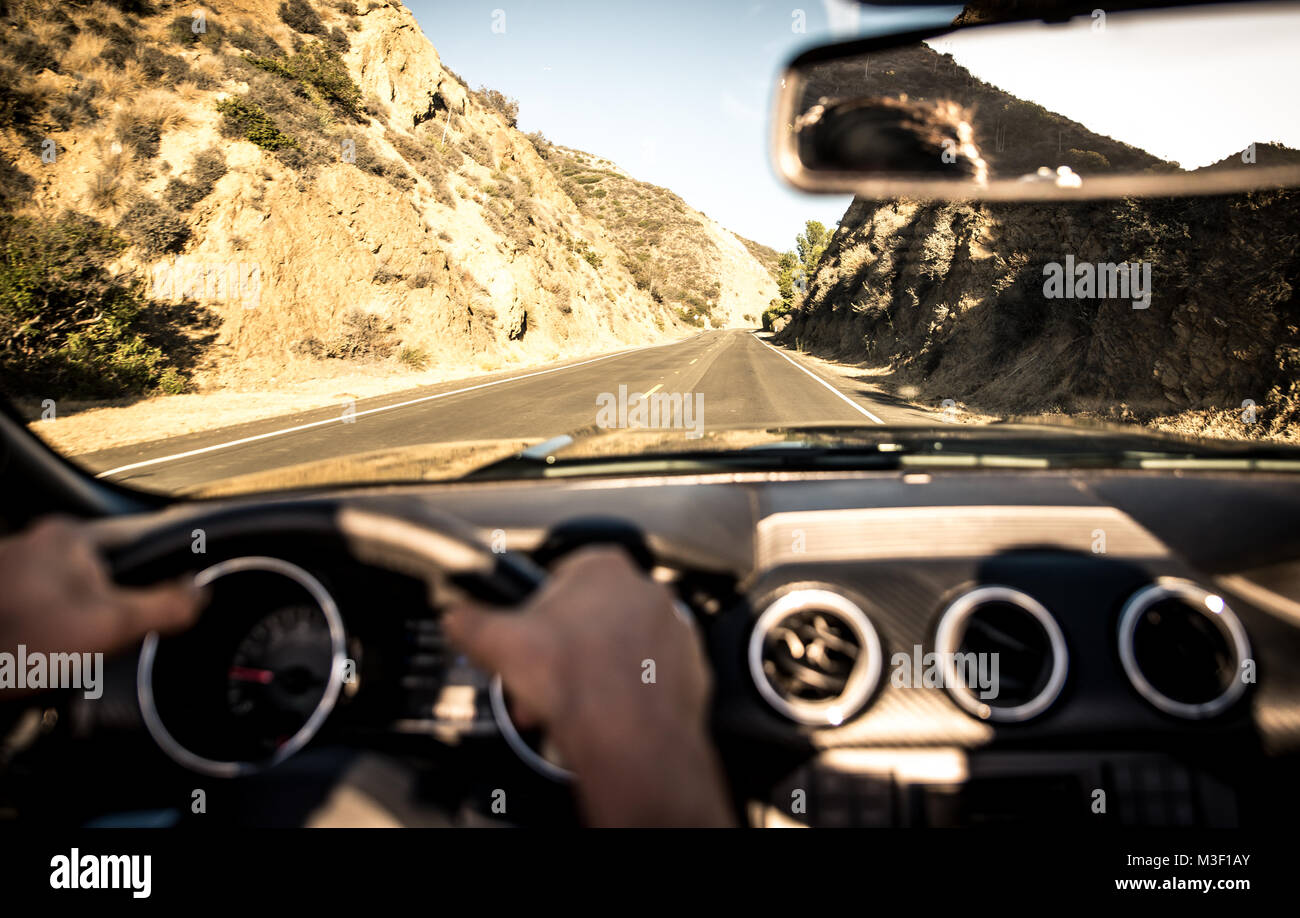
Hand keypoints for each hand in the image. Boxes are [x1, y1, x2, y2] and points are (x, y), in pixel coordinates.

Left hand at [0, 517, 202, 666]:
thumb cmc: (18, 642)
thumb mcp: (111, 626)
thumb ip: (166, 606)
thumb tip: (202, 594)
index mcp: (71, 536)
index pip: (145, 538)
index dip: (170, 568)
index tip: (180, 594)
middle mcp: (39, 543)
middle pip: (110, 570)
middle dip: (121, 605)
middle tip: (117, 638)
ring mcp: (14, 570)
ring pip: (77, 594)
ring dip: (87, 623)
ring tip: (77, 652)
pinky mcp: (2, 600)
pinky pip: (48, 612)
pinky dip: (55, 634)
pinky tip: (50, 657)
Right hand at [443, 546, 732, 825]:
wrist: (628, 738)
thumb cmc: (574, 682)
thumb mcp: (498, 643)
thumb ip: (470, 622)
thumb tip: (455, 619)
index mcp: (604, 568)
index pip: (559, 577)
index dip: (534, 615)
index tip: (525, 641)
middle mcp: (647, 590)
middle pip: (589, 617)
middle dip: (560, 652)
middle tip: (540, 682)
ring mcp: (674, 630)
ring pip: (619, 647)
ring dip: (591, 672)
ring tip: (567, 706)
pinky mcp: (691, 668)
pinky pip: (648, 675)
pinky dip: (627, 692)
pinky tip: (603, 715)